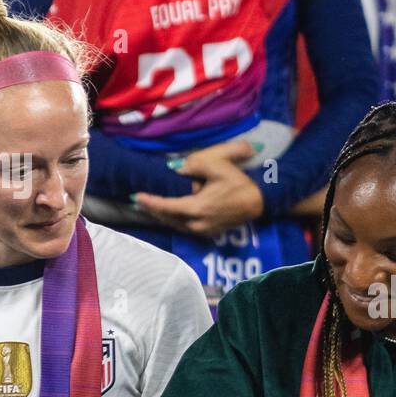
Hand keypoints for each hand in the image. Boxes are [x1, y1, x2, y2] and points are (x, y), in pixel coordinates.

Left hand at [133, 140, 263, 236]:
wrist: (259, 201)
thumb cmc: (238, 181)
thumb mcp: (217, 165)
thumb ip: (194, 164)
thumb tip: (176, 167)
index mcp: (197, 208)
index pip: (167, 206)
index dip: (150, 202)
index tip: (136, 197)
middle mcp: (197, 223)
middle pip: (168, 218)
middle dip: (153, 210)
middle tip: (139, 203)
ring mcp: (204, 230)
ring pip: (176, 225)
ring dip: (163, 217)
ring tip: (150, 208)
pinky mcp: (210, 232)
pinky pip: (186, 227)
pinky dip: (175, 221)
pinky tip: (169, 215)